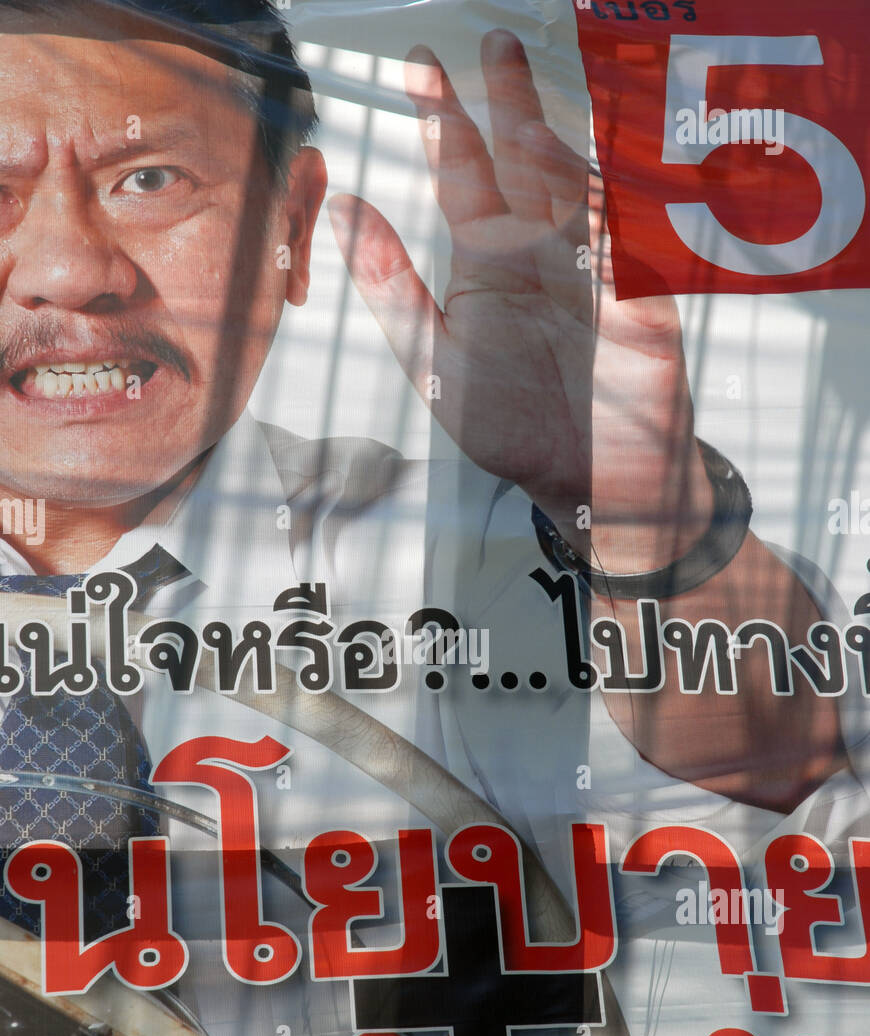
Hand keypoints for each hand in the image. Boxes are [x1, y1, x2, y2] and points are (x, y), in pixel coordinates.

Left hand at [328, 29, 711, 573]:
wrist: (586, 481)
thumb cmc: (512, 428)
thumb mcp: (436, 361)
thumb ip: (393, 286)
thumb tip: (346, 209)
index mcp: (491, 263)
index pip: (466, 179)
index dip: (446, 124)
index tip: (419, 70)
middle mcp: (542, 252)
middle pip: (525, 162)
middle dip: (509, 99)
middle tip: (493, 39)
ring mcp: (593, 268)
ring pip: (575, 186)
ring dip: (550, 141)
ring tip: (521, 99)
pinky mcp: (641, 296)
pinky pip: (627, 236)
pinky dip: (607, 201)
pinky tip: (581, 169)